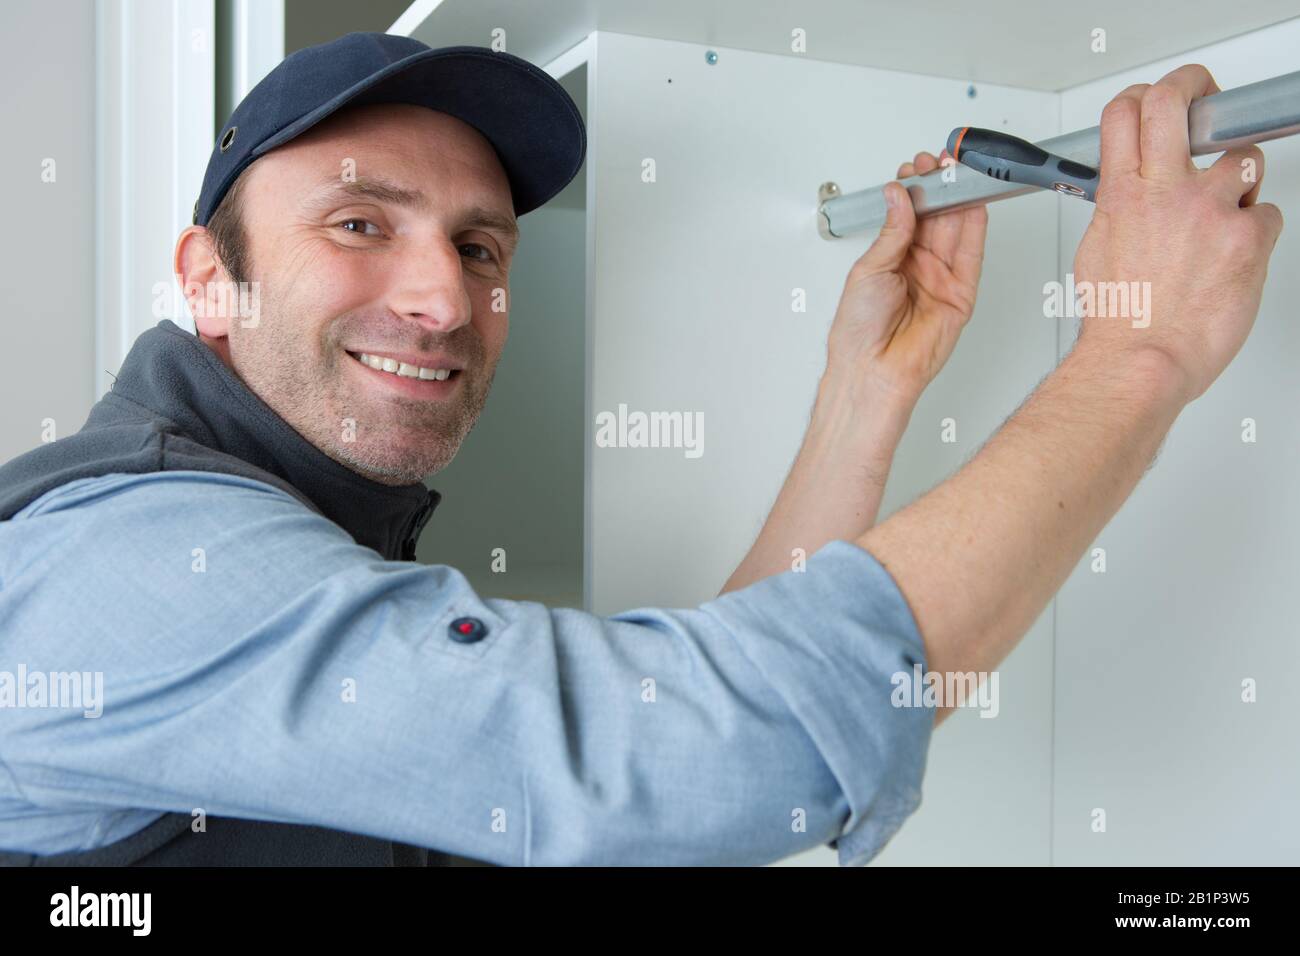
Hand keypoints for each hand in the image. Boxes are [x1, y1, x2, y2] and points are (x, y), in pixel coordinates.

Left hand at [824, 151, 987, 406]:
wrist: (872, 369)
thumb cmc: (859, 330)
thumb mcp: (869, 269)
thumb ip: (892, 231)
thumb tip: (898, 194)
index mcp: (891, 259)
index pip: (909, 215)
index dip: (914, 190)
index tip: (916, 166)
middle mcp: (918, 267)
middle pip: (935, 219)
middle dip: (938, 189)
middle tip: (939, 163)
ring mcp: (941, 280)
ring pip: (956, 232)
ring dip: (958, 201)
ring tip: (956, 174)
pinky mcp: (961, 295)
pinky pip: (972, 257)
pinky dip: (975, 229)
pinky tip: (973, 205)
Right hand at [1073, 63, 1283, 403]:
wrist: (1143, 360)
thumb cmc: (1121, 320)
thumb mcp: (1098, 251)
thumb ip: (1119, 210)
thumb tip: (1130, 196)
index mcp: (1122, 196)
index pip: (1127, 111)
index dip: (1146, 95)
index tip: (1160, 100)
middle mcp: (1164, 193)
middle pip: (1177, 99)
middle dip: (1196, 87)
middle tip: (1207, 98)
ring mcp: (1209, 210)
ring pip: (1243, 156)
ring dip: (1239, 180)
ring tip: (1226, 212)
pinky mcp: (1248, 236)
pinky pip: (1267, 213)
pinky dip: (1256, 232)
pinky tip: (1235, 257)